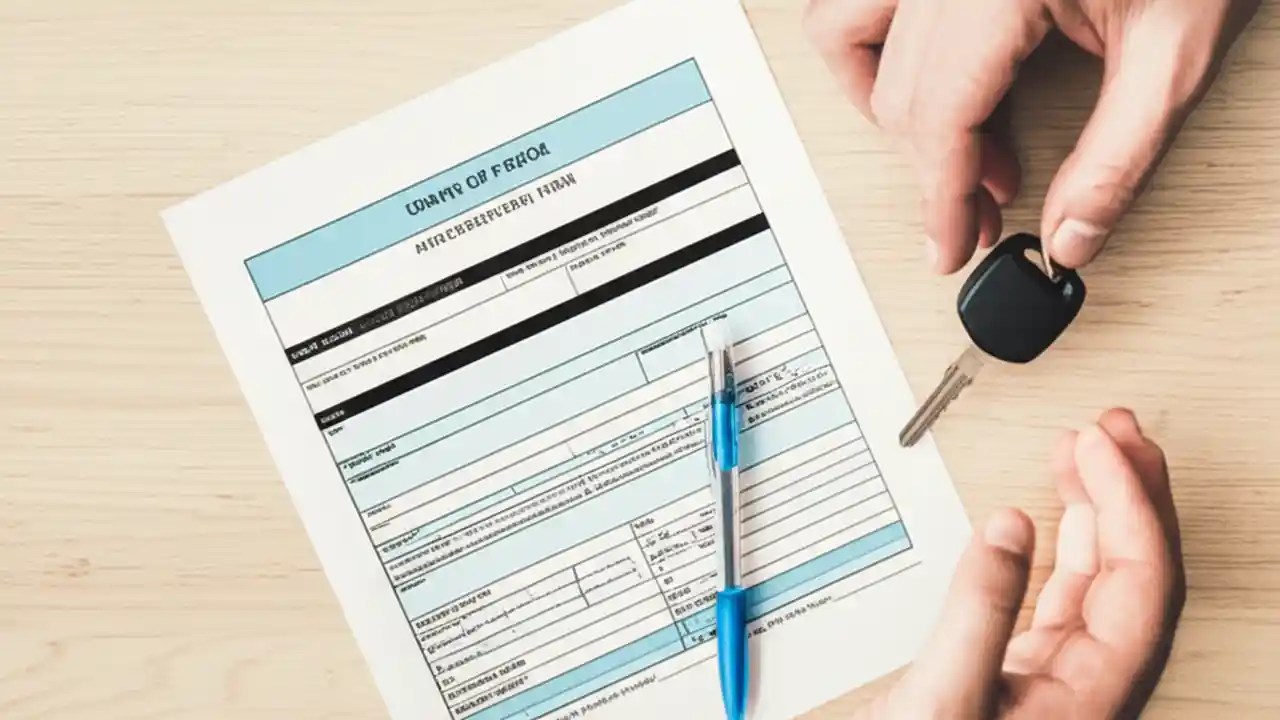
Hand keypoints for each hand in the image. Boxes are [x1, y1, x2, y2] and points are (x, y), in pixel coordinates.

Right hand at [805, 0, 1257, 272]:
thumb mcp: (1174, 50)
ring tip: (938, 142)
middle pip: (900, 90)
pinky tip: (917, 75)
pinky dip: (867, 44)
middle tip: (985, 208)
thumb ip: (1118, 155)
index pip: (942, 113)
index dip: (943, 197)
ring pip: (846, 35)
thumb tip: (1071, 234)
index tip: (949, 248)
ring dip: (881, 103)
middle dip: (937, 168)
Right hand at [857, 409, 1183, 718]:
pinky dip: (1053, 543)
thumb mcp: (944, 696)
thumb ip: (980, 609)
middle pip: (1137, 574)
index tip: (1102, 445)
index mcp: (1091, 695)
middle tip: (1114, 428)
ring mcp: (1052, 679)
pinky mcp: (1011, 673)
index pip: (1142, 582)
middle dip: (1130, 492)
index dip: (1132, 504)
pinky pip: (1056, 593)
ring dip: (1096, 509)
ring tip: (1083, 450)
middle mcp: (1085, 684)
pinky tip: (1039, 514)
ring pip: (1097, 579)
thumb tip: (1010, 526)